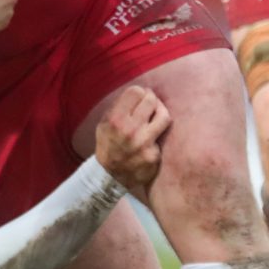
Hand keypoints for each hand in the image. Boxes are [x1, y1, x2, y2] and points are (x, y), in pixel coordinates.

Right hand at [94, 85, 170, 201]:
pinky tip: (150, 141)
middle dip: (151, 100)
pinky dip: (157, 137)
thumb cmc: (108, 145)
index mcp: (115, 120)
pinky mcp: (153, 156)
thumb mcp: (104, 124)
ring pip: (164, 116)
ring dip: (160, 113)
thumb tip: (141, 91)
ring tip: (155, 116)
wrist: (110, 176)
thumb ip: (119, 107)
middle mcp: (130, 130)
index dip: (140, 92)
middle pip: (151, 100)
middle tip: (150, 104)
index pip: (136, 92)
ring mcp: (143, 144)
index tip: (141, 96)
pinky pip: (162, 138)